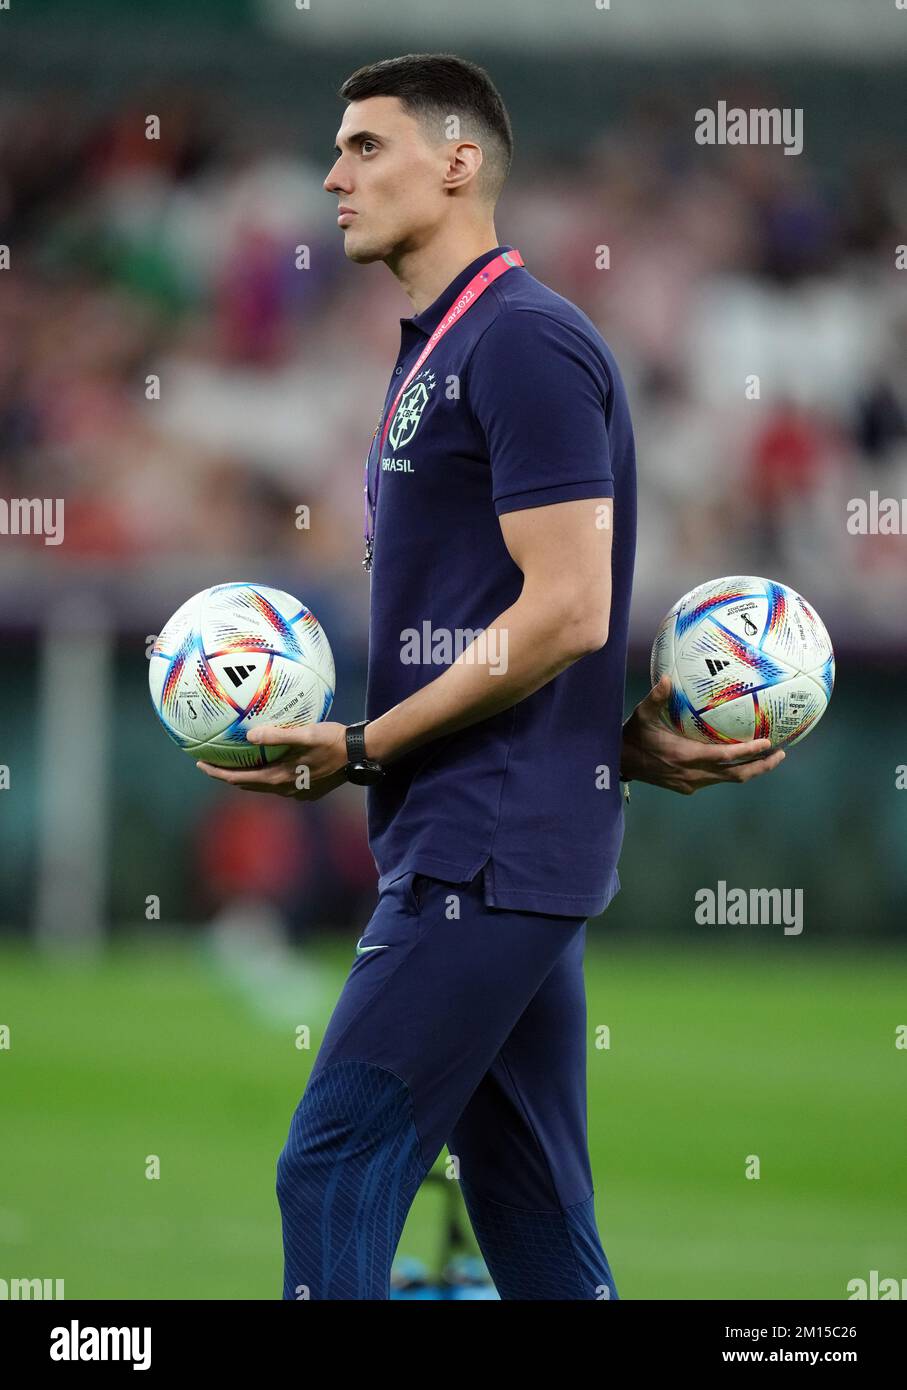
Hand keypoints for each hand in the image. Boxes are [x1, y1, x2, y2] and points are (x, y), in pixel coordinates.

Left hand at [196, 721, 349, 799]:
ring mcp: (297, 792)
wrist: (359, 755)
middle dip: (227, 775)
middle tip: (211, 763)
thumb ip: (277, 735)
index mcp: (279, 778)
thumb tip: (250, 736)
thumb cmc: (333, 741)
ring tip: (237, 763)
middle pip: (247, 785)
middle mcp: (285, 790)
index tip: (200, 764)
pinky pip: (279, 784)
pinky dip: (266, 775)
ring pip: (263, 786)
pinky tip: (270, 763)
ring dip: (248, 776)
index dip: (218, 773)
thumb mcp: (304, 734)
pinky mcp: (307, 790)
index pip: (239, 779)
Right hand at [619, 676, 785, 794]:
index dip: (749, 752)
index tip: (768, 743)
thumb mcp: (642, 715)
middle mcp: (693, 774)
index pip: (725, 757)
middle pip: (736, 775)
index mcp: (686, 757)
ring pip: (728, 779)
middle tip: (781, 753)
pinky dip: (731, 770)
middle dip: (761, 766)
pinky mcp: (688, 787)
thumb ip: (656, 698)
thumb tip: (666, 677)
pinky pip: (716, 779)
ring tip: (768, 756)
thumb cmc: (633, 735)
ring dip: (749, 769)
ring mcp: (691, 783)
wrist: (620, 763)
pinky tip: (737, 759)